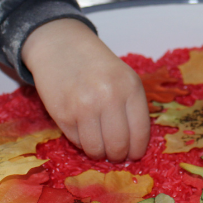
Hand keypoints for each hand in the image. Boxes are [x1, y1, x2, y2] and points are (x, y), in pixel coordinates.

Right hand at [21, 18, 149, 161]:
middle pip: (119, 145)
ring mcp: (84, 107)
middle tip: (115, 154)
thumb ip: (132, 107)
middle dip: (118, 155)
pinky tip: (84, 130)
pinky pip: (77, 142)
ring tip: (99, 145)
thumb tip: (134, 146)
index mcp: (130, 87)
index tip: (134, 154)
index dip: (137, 149)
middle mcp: (109, 97)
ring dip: (99, 153)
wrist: (62, 47)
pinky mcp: (63, 114)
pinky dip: (82, 142)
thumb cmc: (97, 66)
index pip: (140, 132)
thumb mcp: (124, 78)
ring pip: (96, 149)